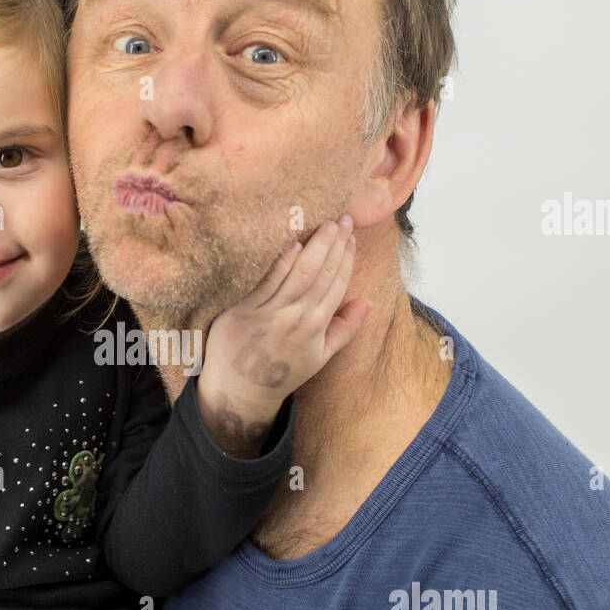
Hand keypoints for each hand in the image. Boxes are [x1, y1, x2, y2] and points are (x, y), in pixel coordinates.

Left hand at [196, 214, 371, 454]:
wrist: (241, 391)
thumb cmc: (282, 371)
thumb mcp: (320, 356)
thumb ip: (344, 328)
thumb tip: (368, 302)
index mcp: (316, 328)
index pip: (337, 285)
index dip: (346, 259)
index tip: (352, 237)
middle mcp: (297, 318)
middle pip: (322, 274)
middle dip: (335, 245)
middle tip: (344, 219)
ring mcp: (271, 314)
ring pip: (299, 274)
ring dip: (316, 247)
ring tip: (327, 225)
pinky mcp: (246, 311)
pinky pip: (269, 282)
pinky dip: (284, 263)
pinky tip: (295, 245)